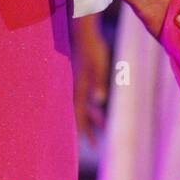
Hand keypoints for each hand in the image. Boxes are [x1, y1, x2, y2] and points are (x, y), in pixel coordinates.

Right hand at [72, 17, 109, 141]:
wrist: (85, 33)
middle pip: (80, 114)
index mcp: (80, 88)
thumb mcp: (99, 66)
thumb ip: (98, 83)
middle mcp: (78, 88)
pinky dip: (94, 105)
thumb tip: (99, 101)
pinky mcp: (84, 78)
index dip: (82, 129)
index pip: (80, 114)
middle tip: (93, 146)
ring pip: (85, 106)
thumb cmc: (94, 49)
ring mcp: (80, 83)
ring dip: (92, 118)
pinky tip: (99, 106)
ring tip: (102, 129)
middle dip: (87, 130)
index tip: (87, 144)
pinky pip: (88, 96)